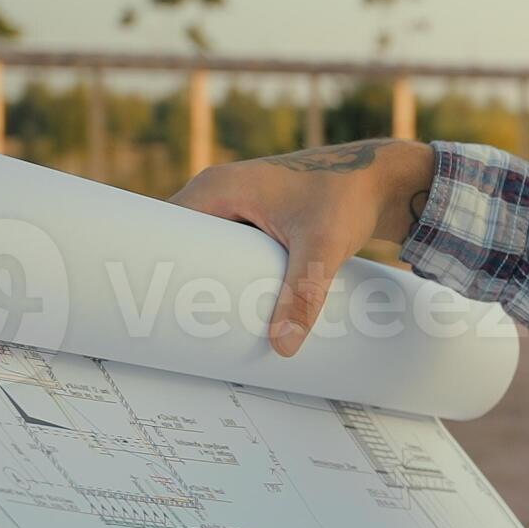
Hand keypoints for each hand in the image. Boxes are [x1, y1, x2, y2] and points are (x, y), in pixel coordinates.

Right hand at [169, 139, 436, 355]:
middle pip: (180, 244)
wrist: (383, 180)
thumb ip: (303, 295)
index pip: (162, 229)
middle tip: (172, 329)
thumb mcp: (321, 248)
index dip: (152, 265)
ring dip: (201, 281)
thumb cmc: (348, 198)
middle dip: (176, 282)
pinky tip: (228, 307)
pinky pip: (227, 250)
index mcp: (218, 188)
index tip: (146, 306)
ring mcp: (239, 206)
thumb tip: (283, 347)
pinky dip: (226, 275)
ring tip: (194, 326)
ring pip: (204, 250)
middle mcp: (221, 192)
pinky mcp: (258, 220)